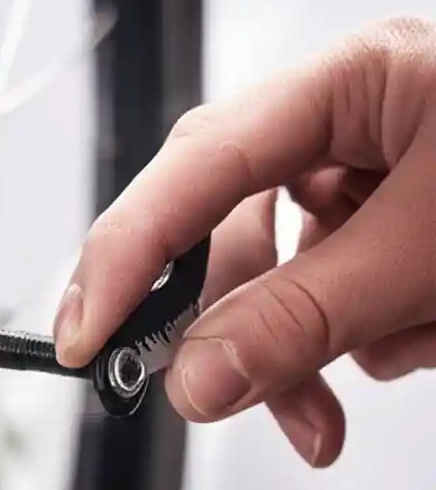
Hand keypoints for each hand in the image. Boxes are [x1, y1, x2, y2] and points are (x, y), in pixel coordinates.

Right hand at [54, 16, 435, 466]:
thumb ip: (306, 316)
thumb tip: (196, 377)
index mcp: (354, 81)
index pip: (199, 168)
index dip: (129, 254)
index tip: (87, 335)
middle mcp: (353, 120)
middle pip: (234, 228)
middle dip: (238, 325)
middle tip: (207, 394)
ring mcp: (379, 172)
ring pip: (290, 274)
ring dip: (314, 349)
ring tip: (336, 408)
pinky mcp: (405, 222)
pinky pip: (344, 289)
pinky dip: (368, 335)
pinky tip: (415, 338)